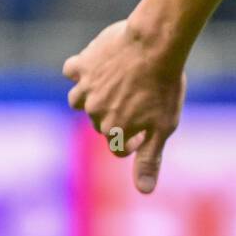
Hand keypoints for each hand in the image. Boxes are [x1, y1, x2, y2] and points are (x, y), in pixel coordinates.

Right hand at [62, 19, 186, 193]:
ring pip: (78, 100)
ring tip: (117, 87)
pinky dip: (80, 72)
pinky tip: (98, 67)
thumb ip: (149, 159)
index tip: (149, 127)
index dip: (135, 140)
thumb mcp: (163, 127)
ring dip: (93, 98)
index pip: (117, 147)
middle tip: (140, 101)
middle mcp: (93, 111)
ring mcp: (85, 87)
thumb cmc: (164, 87)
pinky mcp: (82, 64)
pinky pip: (72, 71)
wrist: (155, 44)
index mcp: (113, 129)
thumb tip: (144, 192)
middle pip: (99, 123)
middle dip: (117, 118)